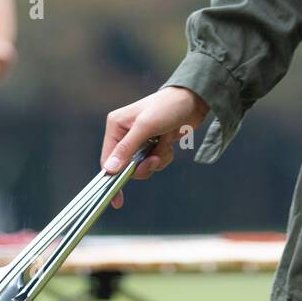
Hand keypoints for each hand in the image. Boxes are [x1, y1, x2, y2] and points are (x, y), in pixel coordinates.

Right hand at [100, 87, 209, 209]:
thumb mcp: (146, 127)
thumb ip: (127, 148)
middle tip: (154, 160)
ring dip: (156, 160)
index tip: (117, 200)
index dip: (113, 178)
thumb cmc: (167, 107)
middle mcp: (125, 133)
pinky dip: (163, 156)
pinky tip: (169, 143)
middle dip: (143, 166)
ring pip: (142, 166)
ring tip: (165, 146)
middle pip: (126, 166)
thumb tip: (109, 170)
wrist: (193, 100)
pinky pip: (154, 161)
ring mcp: (140, 140)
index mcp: (116, 126)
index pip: (108, 159)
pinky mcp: (153, 143)